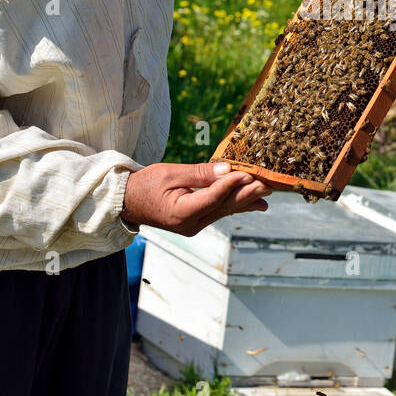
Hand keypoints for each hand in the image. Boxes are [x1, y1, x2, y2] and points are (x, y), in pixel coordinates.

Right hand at [121, 162, 268, 236]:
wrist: (128, 202)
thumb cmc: (145, 184)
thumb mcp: (171, 173)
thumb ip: (200, 173)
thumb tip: (227, 169)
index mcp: (181, 213)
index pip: (212, 197)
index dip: (231, 184)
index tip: (248, 172)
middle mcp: (190, 225)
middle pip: (224, 207)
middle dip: (247, 194)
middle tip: (268, 184)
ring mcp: (194, 226)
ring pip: (225, 210)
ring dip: (246, 200)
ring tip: (267, 193)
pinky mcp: (196, 223)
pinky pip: (219, 212)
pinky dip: (236, 205)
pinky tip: (254, 203)